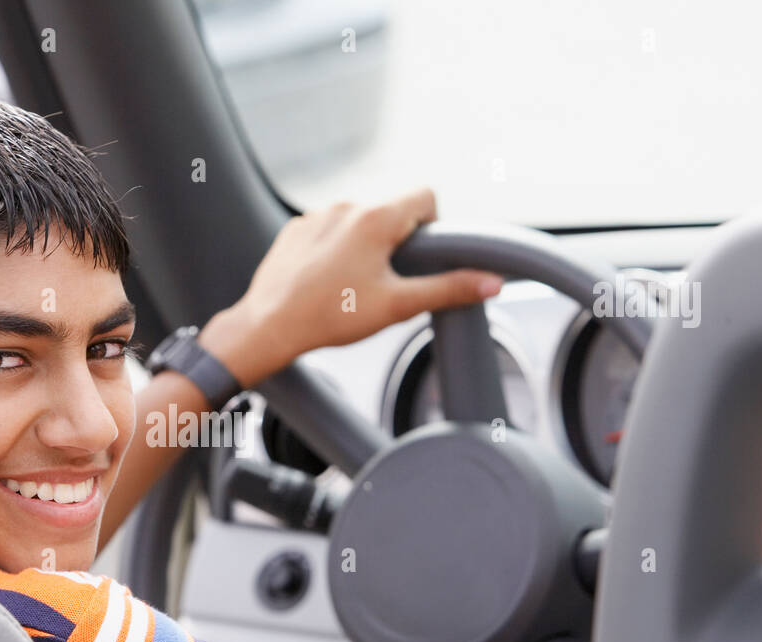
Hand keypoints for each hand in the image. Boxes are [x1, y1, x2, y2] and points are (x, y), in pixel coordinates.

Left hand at [199, 189, 502, 386]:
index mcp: (375, 218)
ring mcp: (316, 215)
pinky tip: (324, 281)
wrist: (269, 325)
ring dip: (364, 245)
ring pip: (358, 221)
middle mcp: (346, 206)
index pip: (425, 196)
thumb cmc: (331, 317)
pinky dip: (334, 249)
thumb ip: (448, 289)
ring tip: (350, 286)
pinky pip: (328, 229)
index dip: (432, 225)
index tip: (420, 257)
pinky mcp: (295, 229)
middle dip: (396, 241)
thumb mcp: (397, 306)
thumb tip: (492, 283)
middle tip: (384, 281)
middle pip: (391, 210)